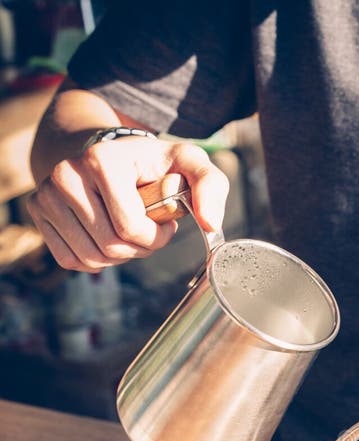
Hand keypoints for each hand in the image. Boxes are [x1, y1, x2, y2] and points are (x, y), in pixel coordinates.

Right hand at [27, 137, 228, 271]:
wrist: (106, 153)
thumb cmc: (153, 165)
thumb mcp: (188, 164)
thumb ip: (210, 186)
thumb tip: (210, 224)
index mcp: (101, 159)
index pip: (131, 228)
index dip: (156, 238)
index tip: (164, 224)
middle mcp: (66, 174)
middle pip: (111, 247)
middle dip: (138, 249)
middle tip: (147, 231)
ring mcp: (47, 193)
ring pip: (91, 259)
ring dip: (118, 256)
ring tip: (126, 231)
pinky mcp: (39, 212)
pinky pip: (71, 261)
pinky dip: (95, 259)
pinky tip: (104, 235)